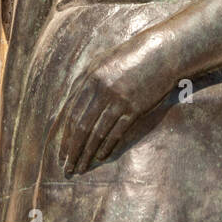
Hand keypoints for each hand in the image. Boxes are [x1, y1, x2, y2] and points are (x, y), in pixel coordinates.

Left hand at [59, 30, 174, 176]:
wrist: (160, 53)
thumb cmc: (129, 57)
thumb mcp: (102, 63)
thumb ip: (84, 82)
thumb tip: (68, 106)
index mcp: (90, 77)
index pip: (71, 113)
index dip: (65, 136)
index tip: (61, 153)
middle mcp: (101, 89)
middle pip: (81, 126)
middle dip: (72, 150)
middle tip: (68, 167)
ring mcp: (118, 99)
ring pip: (97, 133)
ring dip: (87, 154)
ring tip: (81, 168)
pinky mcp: (134, 108)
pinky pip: (116, 132)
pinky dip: (107, 147)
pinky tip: (101, 157)